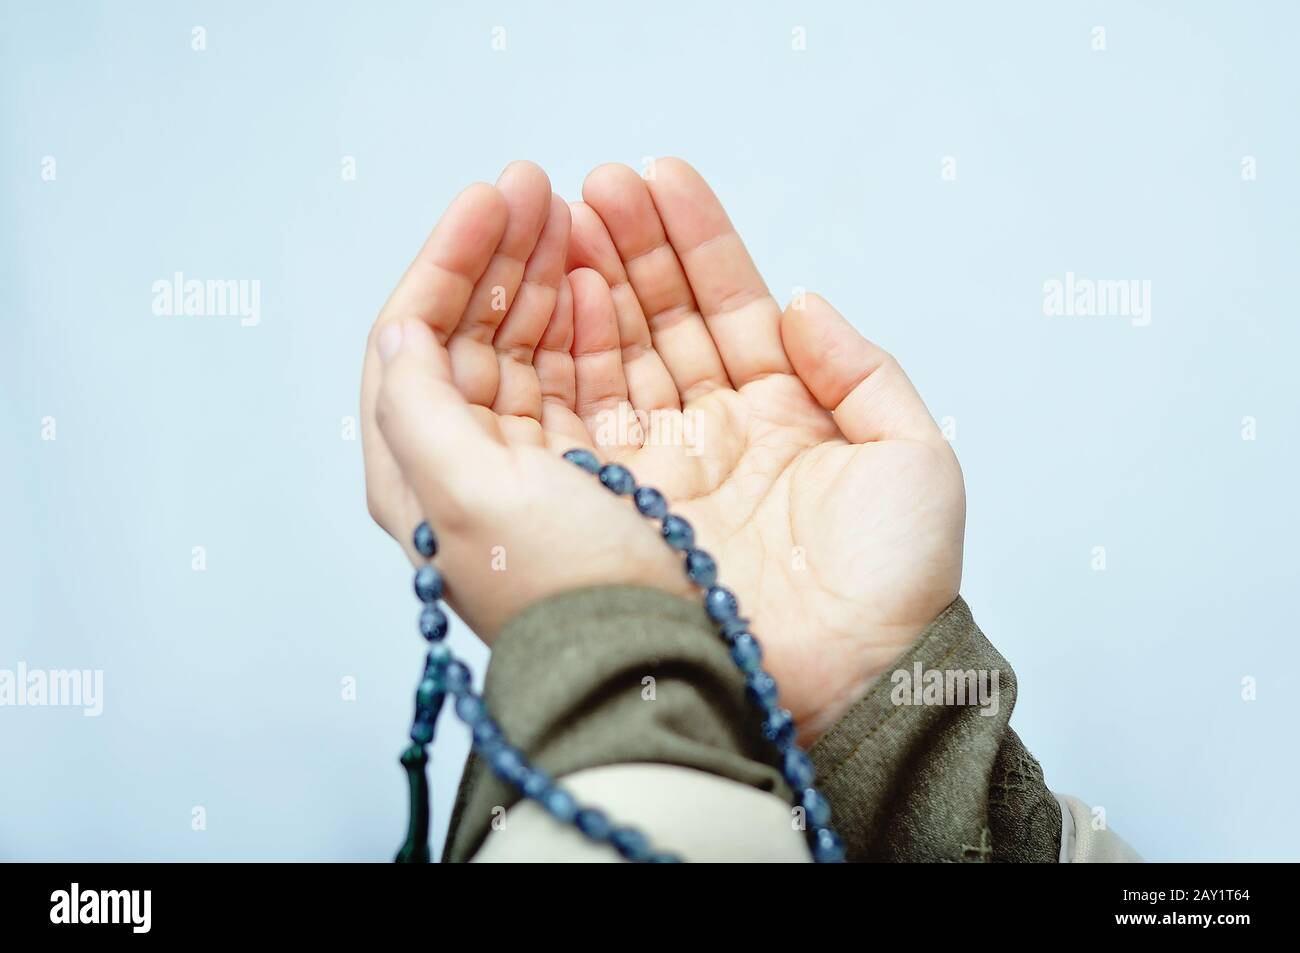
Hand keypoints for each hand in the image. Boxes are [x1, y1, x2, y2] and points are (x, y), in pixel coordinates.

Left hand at [360, 163, 691, 639]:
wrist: (659, 665)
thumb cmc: (567, 589)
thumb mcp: (464, 499)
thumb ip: (416, 410)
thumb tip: (397, 333)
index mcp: (423, 475)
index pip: (413, 343)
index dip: (447, 264)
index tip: (489, 201)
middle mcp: (476, 467)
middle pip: (475, 334)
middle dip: (500, 256)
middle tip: (535, 188)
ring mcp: (545, 462)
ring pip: (534, 345)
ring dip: (546, 276)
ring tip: (573, 215)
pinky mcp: (609, 465)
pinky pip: (590, 374)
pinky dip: (593, 321)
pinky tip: (600, 282)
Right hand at [562, 159, 965, 741]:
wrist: (858, 688)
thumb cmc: (898, 583)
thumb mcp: (910, 456)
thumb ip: (859, 370)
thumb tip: (801, 304)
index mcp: (785, 412)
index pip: (730, 305)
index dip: (696, 240)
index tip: (660, 176)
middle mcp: (717, 433)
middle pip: (663, 320)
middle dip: (630, 247)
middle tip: (594, 184)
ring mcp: (665, 467)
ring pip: (620, 356)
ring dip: (594, 283)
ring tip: (567, 214)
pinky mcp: (626, 506)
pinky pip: (592, 418)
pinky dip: (575, 355)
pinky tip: (565, 294)